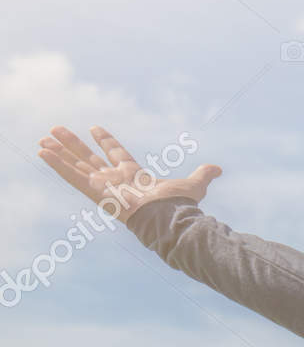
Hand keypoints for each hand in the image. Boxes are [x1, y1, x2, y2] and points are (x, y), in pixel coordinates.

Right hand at [36, 125, 220, 220]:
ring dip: (59, 152)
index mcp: (134, 177)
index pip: (116, 154)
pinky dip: (57, 165)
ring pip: (76, 165)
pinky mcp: (95, 192)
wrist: (169, 219)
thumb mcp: (194, 186)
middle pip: (89, 158)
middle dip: (73, 145)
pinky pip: (72, 177)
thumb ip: (203, 175)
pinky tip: (43, 153)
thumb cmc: (180, 206)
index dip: (106, 141)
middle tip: (56, 130)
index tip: (94, 128)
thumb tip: (218, 169)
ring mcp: (103, 186)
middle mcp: (115, 181)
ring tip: (42, 139)